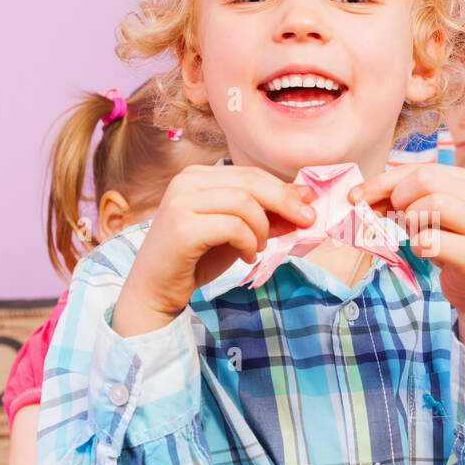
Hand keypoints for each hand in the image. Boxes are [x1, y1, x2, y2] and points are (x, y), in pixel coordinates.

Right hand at [112, 165, 316, 334]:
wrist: (155, 290)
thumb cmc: (196, 259)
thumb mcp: (239, 234)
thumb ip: (268, 216)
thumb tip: (306, 199)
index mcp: (197, 176)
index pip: (251, 174)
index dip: (284, 190)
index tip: (308, 208)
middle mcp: (185, 181)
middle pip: (251, 182)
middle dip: (285, 202)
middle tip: (306, 223)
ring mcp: (180, 201)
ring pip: (244, 202)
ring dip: (262, 229)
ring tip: (258, 248)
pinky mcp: (182, 226)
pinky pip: (233, 226)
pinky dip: (249, 243)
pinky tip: (246, 256)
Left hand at [350, 163, 464, 313]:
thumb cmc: (450, 245)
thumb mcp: (427, 217)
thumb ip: (399, 201)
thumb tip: (359, 196)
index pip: (416, 169)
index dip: (381, 182)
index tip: (356, 197)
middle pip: (424, 179)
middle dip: (400, 199)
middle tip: (400, 220)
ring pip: (433, 204)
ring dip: (411, 222)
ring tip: (417, 235)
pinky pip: (431, 241)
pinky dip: (418, 247)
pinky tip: (426, 253)